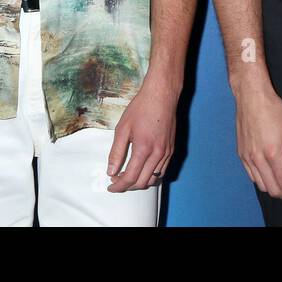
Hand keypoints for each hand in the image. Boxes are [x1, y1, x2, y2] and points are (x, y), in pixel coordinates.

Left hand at [107, 77, 178, 191]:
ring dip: (140, 182)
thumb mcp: (122, 128)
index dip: (119, 186)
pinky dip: (151, 175)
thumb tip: (111, 171)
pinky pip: (162, 170)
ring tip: (128, 175)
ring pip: (154, 179)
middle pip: (142, 182)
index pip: (130, 178)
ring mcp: (167, 152)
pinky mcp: (171, 149)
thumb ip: (116, 152)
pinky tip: (142, 169)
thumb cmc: (141, 108)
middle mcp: (158, 154)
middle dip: (128, 186)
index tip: (111, 186)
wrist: (162, 95)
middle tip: (116, 180)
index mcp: (143, 149)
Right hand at [234, 80, 281, 200]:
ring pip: (261, 186)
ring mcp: (247, 158)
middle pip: (273, 190)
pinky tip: (272, 176)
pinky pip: (252, 177)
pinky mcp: (241, 154)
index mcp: (273, 153)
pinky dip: (263, 182)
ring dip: (275, 190)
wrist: (252, 97)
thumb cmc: (275, 110)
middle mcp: (258, 159)